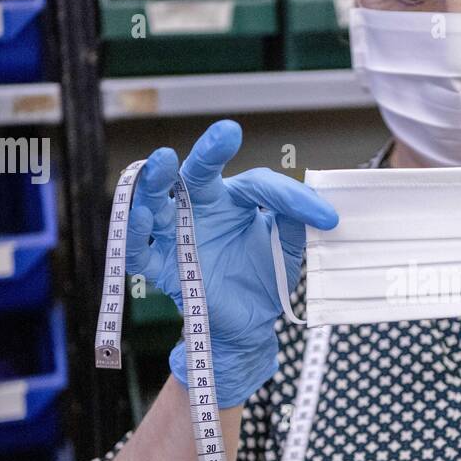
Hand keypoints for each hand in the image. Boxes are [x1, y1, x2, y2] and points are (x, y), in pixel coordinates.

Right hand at [126, 120, 337, 407]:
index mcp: (233, 199)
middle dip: (208, 152)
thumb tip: (314, 205)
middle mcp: (201, 208)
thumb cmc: (262, 278)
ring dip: (157, 180)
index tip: (326, 217)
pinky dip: (135, 231)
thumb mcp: (287, 251)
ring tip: (164, 161)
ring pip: (158, 199)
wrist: (248, 325)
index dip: (291, 197)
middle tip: (225, 135)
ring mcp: (177, 235)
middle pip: (197, 172)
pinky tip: (144, 216)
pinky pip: (139, 247)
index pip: (257, 184)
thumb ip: (295, 225)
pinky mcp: (162, 266)